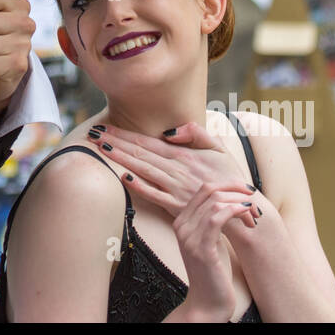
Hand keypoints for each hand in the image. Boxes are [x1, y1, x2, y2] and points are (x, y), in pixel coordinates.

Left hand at [89, 121, 257, 218]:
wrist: (241, 207)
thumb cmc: (228, 177)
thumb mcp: (218, 147)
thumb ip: (196, 133)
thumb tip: (170, 131)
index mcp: (183, 155)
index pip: (147, 141)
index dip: (124, 134)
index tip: (104, 127)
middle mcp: (176, 170)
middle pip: (140, 154)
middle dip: (115, 143)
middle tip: (93, 134)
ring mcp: (175, 188)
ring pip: (143, 170)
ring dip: (121, 159)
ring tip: (102, 148)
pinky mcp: (176, 206)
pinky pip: (154, 195)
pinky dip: (139, 186)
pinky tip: (123, 177)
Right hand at [172, 181, 256, 320]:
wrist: (207, 303)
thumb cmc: (213, 273)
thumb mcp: (210, 242)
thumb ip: (212, 222)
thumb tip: (231, 200)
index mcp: (182, 221)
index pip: (203, 189)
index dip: (227, 184)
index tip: (246, 190)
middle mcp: (181, 225)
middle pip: (208, 190)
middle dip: (234, 189)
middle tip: (253, 197)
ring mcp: (189, 237)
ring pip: (214, 202)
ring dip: (238, 202)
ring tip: (253, 213)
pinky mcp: (200, 248)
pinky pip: (216, 218)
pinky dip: (234, 211)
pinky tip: (246, 214)